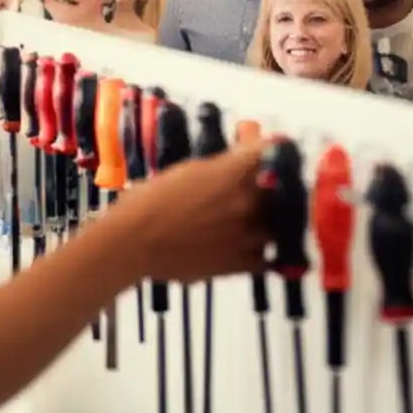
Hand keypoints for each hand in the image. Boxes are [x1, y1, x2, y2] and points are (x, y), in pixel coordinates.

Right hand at [124, 142, 268, 282]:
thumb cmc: (149, 201)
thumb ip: (219, 166)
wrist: (132, 243)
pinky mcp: (240, 264)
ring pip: (276, 225)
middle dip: (269, 185)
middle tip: (256, 185)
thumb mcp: (185, 171)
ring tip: (251, 219)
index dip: (272, 148)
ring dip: (268, 220)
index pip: (272, 151)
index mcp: (233, 172)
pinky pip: (266, 259)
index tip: (268, 148)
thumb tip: (238, 159)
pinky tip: (250, 249)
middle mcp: (248, 202)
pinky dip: (260, 254)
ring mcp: (247, 234)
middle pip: (280, 189)